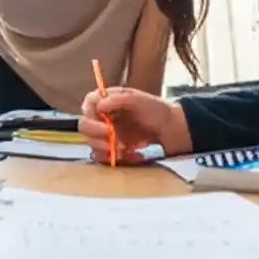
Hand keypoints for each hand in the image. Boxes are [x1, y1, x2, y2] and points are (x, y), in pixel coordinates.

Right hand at [78, 87, 192, 164]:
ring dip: (104, 148)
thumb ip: (119, 100)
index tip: (105, 124)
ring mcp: (107, 134)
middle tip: (115, 141)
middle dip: (97, 135)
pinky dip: (112, 158)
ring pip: (91, 143)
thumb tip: (100, 105)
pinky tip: (128, 155)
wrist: (173, 130)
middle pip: (85, 126)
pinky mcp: (113, 149)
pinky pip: (103, 157)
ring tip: (124, 150)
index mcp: (108, 100)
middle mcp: (103, 116)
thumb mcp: (140, 100)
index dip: (92, 115)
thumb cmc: (158, 111)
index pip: (88, 105)